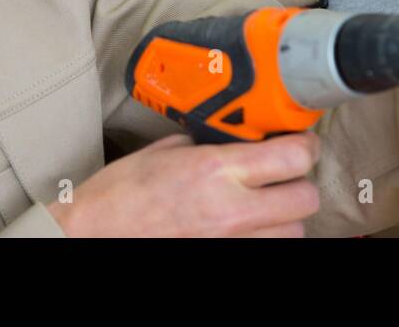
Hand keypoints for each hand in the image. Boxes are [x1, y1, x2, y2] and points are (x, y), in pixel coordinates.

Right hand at [45, 131, 319, 236]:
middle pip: (305, 198)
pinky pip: (268, 251)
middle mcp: (230, 210)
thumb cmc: (119, 194)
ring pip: (295, 233)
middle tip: (285, 173)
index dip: (305, 146)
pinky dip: (266, 239)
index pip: (293, 158)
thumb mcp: (165, 151)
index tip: (301, 141)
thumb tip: (240, 137)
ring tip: (266, 205)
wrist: (92, 236)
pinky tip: (249, 228)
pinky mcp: (225, 261)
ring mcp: (230, 244)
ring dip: (286, 217)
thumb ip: (210, 144)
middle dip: (300, 182)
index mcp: (214, 170)